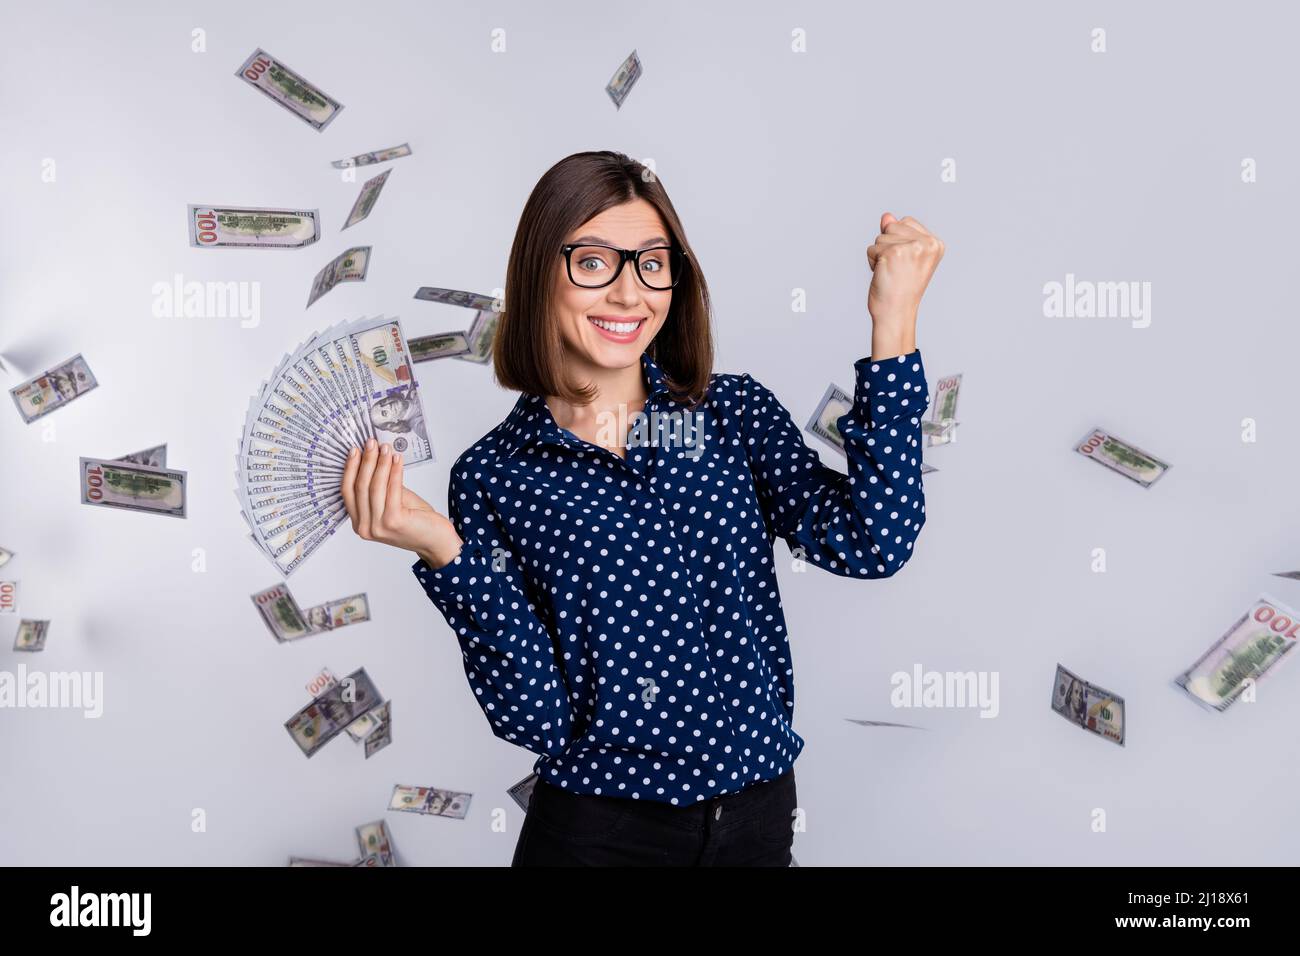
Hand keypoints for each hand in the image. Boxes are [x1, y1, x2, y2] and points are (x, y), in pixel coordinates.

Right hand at [341, 437, 463, 567]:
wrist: (436, 541)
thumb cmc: (416, 521)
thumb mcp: (392, 502)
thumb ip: (381, 487)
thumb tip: (375, 457)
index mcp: (359, 523)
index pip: (347, 491)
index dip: (350, 468)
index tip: (355, 450)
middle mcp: (364, 527)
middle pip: (360, 486)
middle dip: (366, 461)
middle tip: (371, 443)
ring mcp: (378, 526)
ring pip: (374, 486)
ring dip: (381, 463)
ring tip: (386, 448)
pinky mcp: (393, 521)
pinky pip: (392, 489)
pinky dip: (395, 471)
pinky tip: (397, 459)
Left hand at [866, 213, 943, 354]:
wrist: (896, 313)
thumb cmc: (901, 288)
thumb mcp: (904, 256)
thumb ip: (897, 234)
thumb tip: (886, 216)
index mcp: (935, 243)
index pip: (906, 222)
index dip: (898, 242)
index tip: (906, 264)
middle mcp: (927, 243)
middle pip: (892, 227)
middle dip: (887, 246)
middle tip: (897, 269)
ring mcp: (911, 247)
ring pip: (880, 238)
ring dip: (879, 256)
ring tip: (891, 273)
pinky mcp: (893, 253)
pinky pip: (872, 249)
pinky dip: (872, 263)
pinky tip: (883, 276)